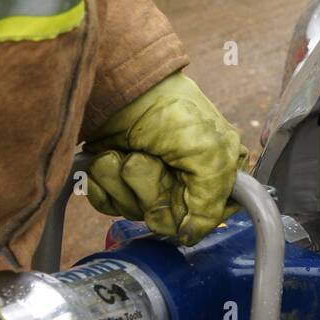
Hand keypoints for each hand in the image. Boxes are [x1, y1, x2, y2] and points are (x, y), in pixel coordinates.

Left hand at [84, 73, 249, 244]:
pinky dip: (104, 182)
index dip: (188, 211)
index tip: (179, 190)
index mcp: (215, 174)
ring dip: (123, 182)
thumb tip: (191, 234)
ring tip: (125, 151)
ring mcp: (147, 182)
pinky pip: (107, 204)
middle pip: (165, 219)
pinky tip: (108, 157)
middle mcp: (182, 182)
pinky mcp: (115, 181)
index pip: (207, 218)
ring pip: (133, 211)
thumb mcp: (207, 152)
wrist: (118, 85)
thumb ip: (211, 203)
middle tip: (147, 158)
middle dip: (150, 190)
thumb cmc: (168, 108)